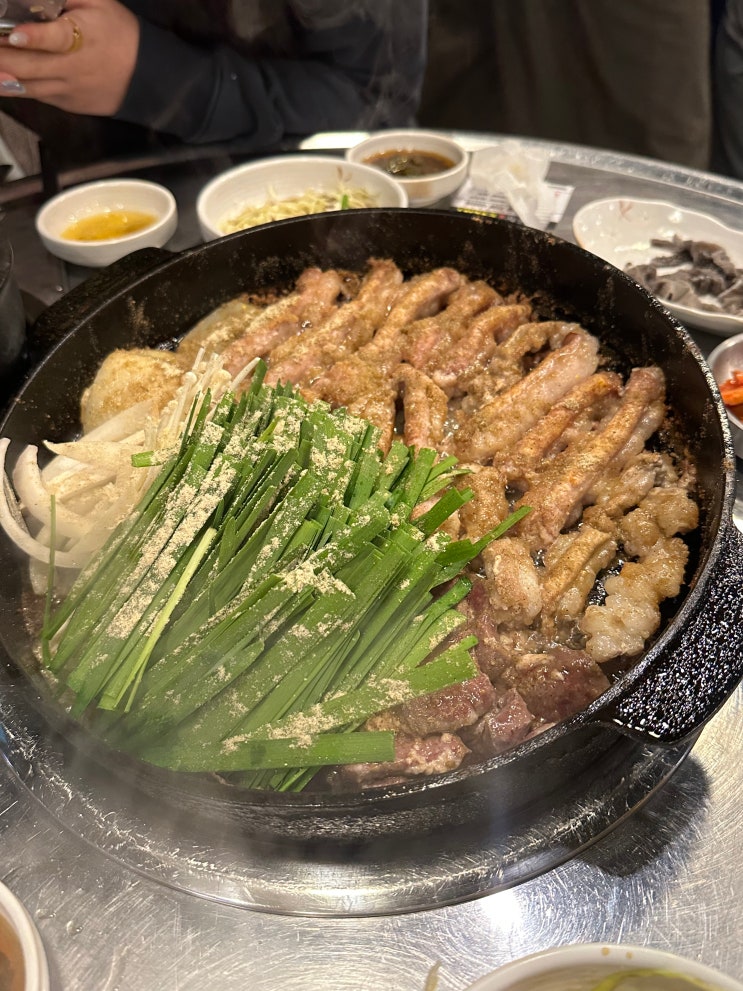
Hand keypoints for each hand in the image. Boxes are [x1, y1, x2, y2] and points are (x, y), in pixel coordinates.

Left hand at [0, 0, 138, 115]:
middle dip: (1, 56)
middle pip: (29, 65)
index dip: (34, 37)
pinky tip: (3, 77)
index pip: (55, 38)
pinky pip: (36, 95)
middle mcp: (72, 68)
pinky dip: (15, 86)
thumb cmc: (119, 33)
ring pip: (27, 86)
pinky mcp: (67, 103)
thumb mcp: (98, 2)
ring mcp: (68, 90)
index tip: (16, 35)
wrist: (145, 76)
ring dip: (3, 76)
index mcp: (82, 38)